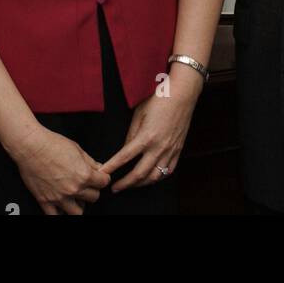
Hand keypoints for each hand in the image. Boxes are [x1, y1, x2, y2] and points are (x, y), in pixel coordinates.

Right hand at [9, 128, 110, 215]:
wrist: (30, 146)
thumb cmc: (51, 143)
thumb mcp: (76, 148)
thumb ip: (90, 161)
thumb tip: (99, 168)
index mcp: (83, 175)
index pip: (103, 183)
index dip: (102, 178)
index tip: (99, 177)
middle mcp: (73, 189)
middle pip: (94, 198)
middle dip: (92, 190)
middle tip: (86, 184)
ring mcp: (59, 197)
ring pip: (78, 212)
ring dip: (79, 204)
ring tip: (75, 196)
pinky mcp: (45, 201)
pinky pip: (55, 216)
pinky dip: (60, 213)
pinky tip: (61, 206)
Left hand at [100, 69, 200, 192]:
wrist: (182, 94)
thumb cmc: (159, 99)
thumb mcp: (139, 114)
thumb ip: (131, 134)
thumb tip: (125, 150)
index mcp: (146, 137)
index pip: (124, 157)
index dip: (112, 167)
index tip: (102, 174)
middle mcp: (159, 147)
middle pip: (139, 174)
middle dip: (125, 184)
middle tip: (114, 188)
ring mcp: (170, 151)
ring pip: (154, 177)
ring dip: (141, 184)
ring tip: (130, 186)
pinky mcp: (178, 150)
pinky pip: (168, 171)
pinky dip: (157, 178)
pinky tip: (150, 178)